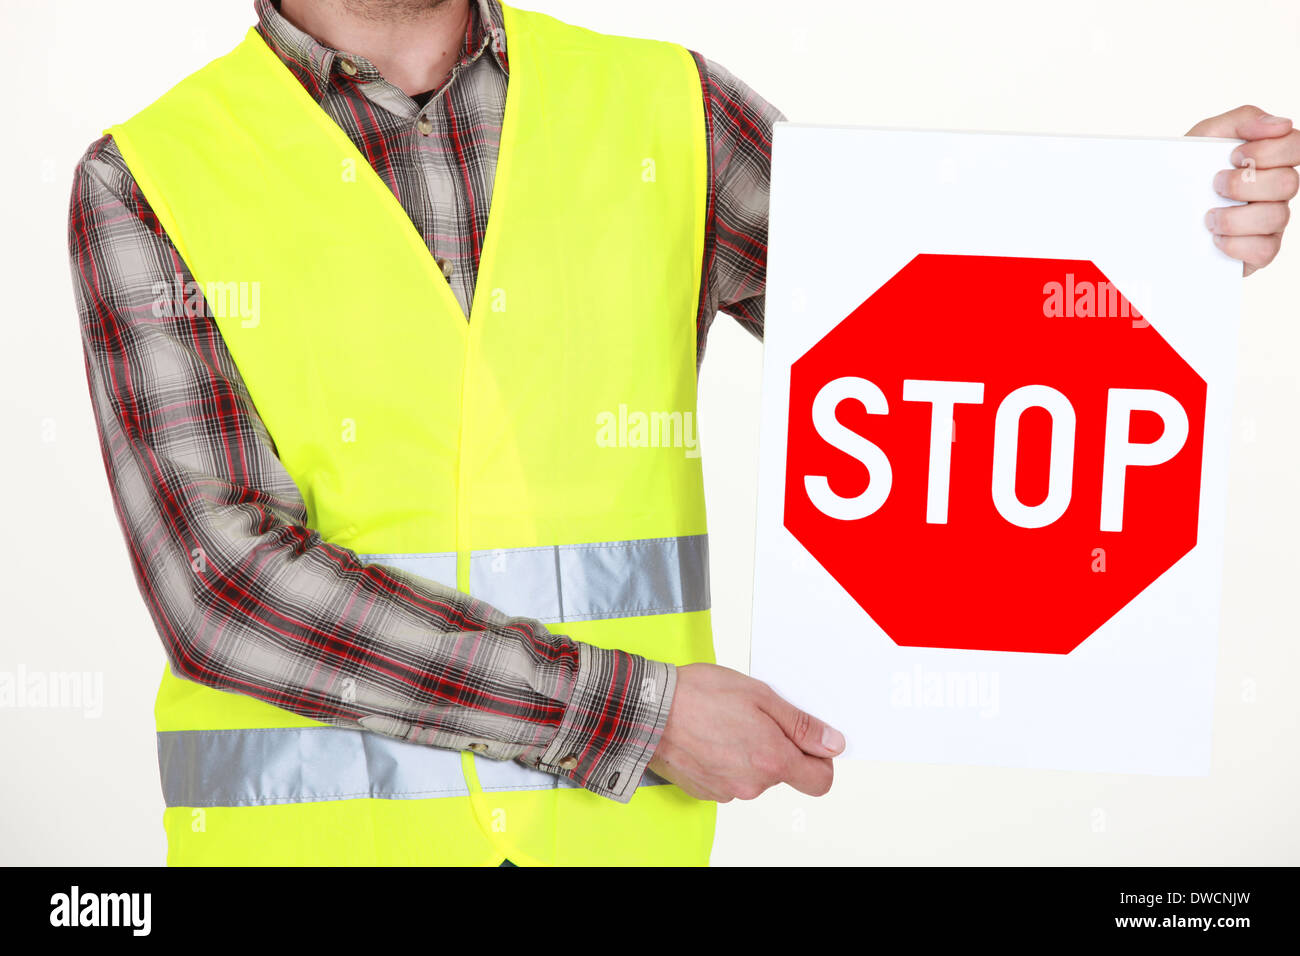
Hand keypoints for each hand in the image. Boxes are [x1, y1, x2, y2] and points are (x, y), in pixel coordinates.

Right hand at [648, 662, 845, 801]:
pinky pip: (729, 778)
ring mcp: (727, 791)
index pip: (820, 781)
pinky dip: (726, 760)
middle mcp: (752, 784)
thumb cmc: (699, 696)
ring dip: (748, 753)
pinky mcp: (706, 791)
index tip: (808, 740)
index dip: (820, 759)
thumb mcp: (760, 696)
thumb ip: (801, 725)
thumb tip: (833, 743)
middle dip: (776, 747)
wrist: (648, 711)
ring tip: (726, 723)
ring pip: (754, 775)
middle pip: (783, 773)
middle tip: (754, 716)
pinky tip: (710, 736)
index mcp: (772, 761)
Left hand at [1187, 105, 1298, 275]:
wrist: (1157, 216)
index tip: (1235, 156)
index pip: (1296, 147)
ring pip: (1276, 217)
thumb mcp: (1205, 137)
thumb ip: (1243, 120)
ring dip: (1234, 217)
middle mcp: (1276, 190)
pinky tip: (1215, 239)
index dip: (1271, 151)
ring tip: (1207, 217)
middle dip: (1244, 184)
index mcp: (1269, 160)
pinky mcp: (1259, 251)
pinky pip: (1265, 250)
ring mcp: (1270, 222)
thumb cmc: (1188, 172)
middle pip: (1288, 183)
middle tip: (1215, 185)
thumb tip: (1281, 124)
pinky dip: (1236, 244)